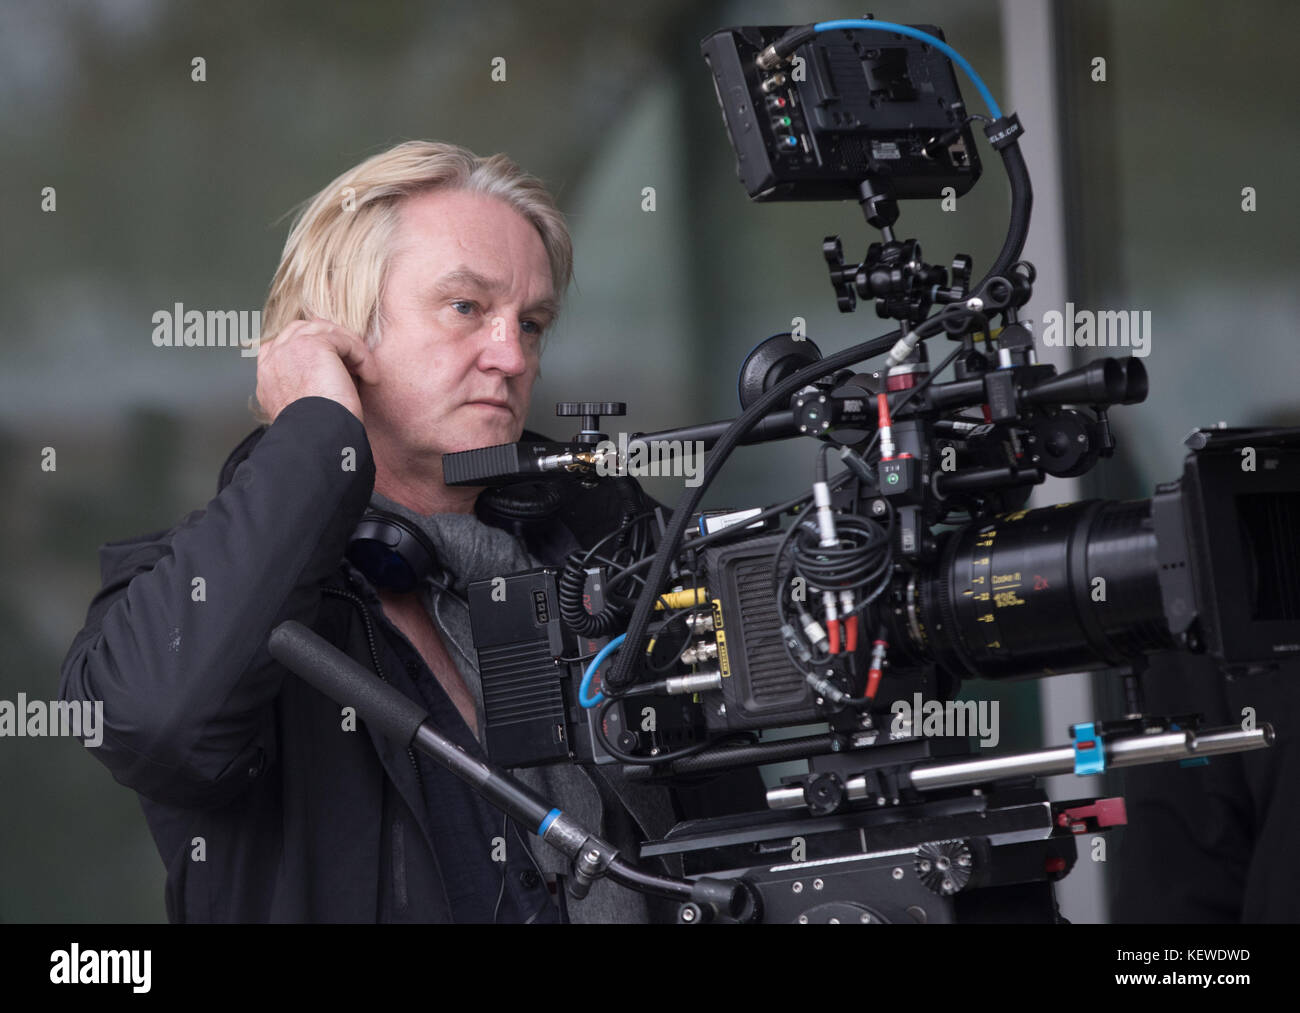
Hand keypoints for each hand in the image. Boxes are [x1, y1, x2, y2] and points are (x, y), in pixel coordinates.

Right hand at [255, 317, 378, 422]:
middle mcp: (274, 358)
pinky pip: (345, 340)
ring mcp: (289, 348)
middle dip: (332, 340)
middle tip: (354, 361)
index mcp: (268, 375)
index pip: (283, 344)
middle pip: (304, 329)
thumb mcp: (303, 409)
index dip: (312, 346)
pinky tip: (370, 377)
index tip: (337, 364)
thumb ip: (304, 387)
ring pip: (326, 331)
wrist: (314, 438)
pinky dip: (363, 357)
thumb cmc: (316, 434)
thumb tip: (327, 378)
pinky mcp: (313, 345)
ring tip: (365, 371)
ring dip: (351, 349)